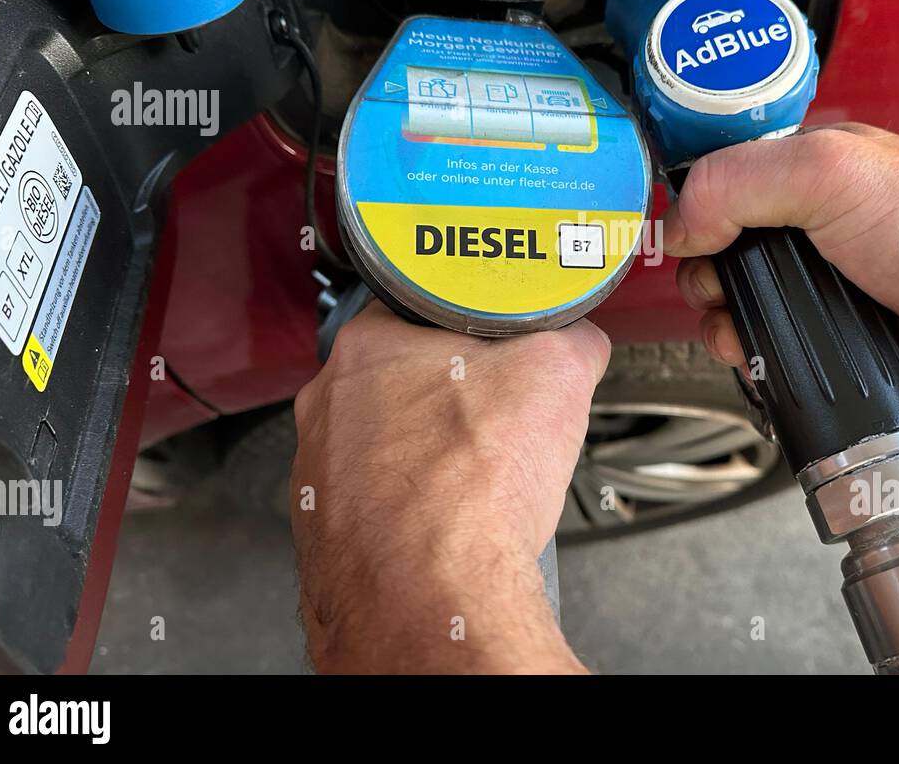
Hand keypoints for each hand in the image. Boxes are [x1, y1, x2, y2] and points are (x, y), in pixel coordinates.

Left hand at [290, 303, 608, 672]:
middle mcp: (328, 404)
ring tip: (481, 474)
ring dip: (433, 452)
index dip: (475, 324)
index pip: (424, 306)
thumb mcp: (558, 373)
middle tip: (500, 412)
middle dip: (455, 393)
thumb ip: (570, 338)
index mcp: (367, 345)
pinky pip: (378, 500)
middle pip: (405, 377)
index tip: (500, 344)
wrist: (429, 594)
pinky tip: (450, 518)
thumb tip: (578, 340)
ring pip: (390, 441)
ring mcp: (320, 471)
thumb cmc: (469, 487)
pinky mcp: (327, 529)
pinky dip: (414, 506)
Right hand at [663, 123, 898, 409]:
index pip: (723, 182)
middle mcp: (817, 225)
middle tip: (719, 293)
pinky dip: (762, 360)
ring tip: (740, 337)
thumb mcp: (827, 174)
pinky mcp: (842, 336)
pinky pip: (781, 350)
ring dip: (727, 326)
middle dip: (706, 279)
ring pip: (747, 307)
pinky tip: (766, 363)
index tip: (686, 242)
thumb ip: (736, 184)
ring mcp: (829, 284)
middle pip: (724, 252)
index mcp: (811, 170)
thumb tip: (676, 224)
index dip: (693, 212)